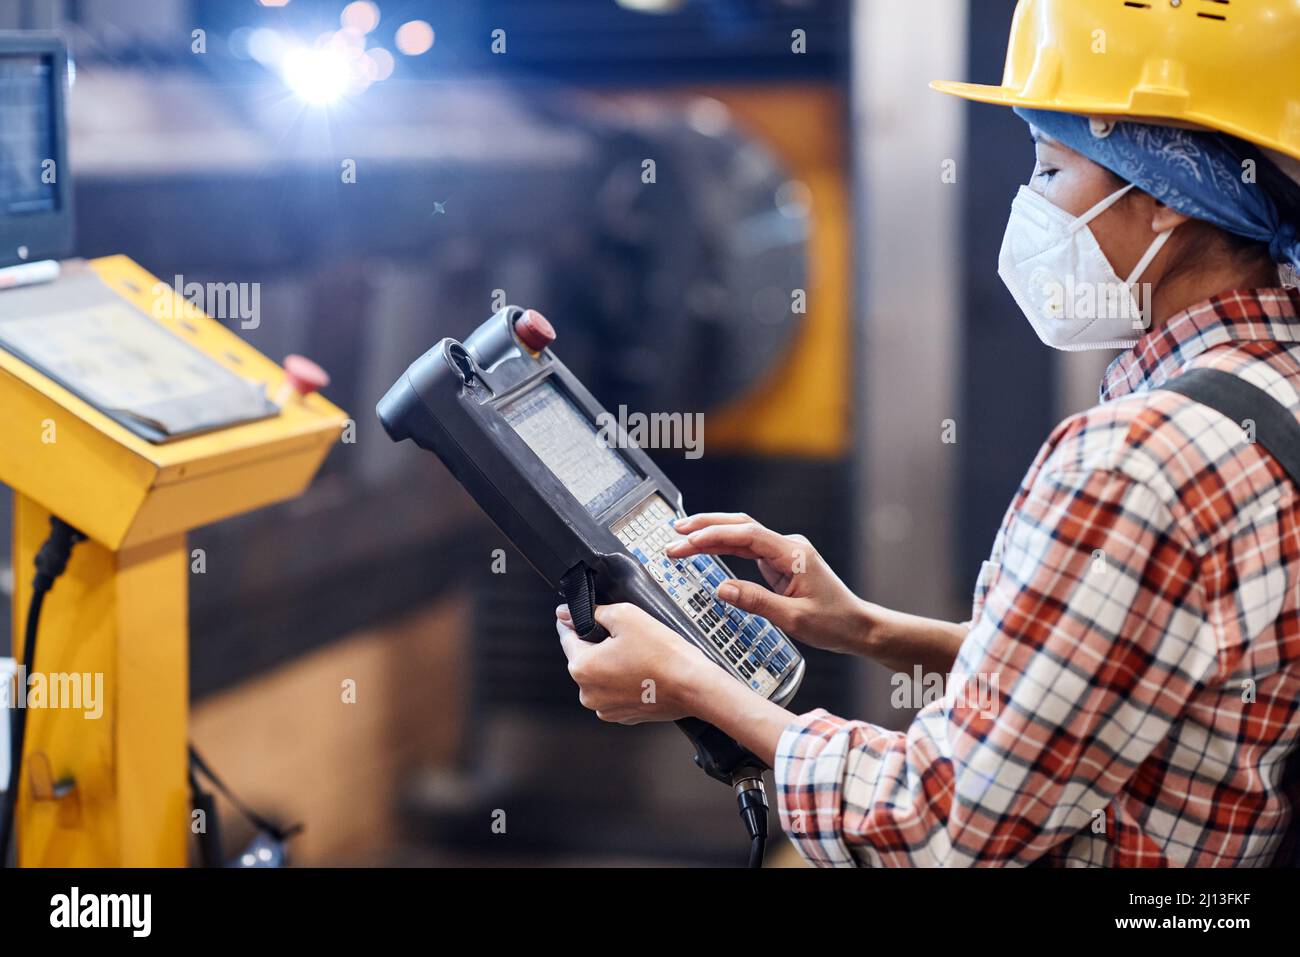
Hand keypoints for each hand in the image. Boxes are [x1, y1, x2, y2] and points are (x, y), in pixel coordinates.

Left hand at [556, 602, 717, 723]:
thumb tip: (567, 613)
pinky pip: (616, 692)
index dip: (574, 621)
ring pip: (601, 676)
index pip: (566, 637)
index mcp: (582, 668)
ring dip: (612, 664)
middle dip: (599, 645)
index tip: (579, 615)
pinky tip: (643, 672)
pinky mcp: (624, 716)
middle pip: (585, 658)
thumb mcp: (626, 615)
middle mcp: (588, 693)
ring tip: (638, 656)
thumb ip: (593, 612)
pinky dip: (624, 682)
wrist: (692, 685)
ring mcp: (606, 708)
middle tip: (625, 636)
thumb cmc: (663, 654)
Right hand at [666, 513, 871, 654]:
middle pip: (741, 526)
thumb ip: (756, 601)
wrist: (858, 626)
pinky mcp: (780, 563)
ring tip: (681, 540)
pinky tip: (705, 549)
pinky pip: (747, 549)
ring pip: (742, 535)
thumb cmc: (833, 622)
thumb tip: (722, 589)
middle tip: (674, 534)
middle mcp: (787, 547)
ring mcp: (783, 553)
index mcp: (792, 553)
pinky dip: (724, 547)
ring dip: (712, 536)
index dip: (714, 535)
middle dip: (706, 527)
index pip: (747, 535)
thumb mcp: (793, 618)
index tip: (688, 542)